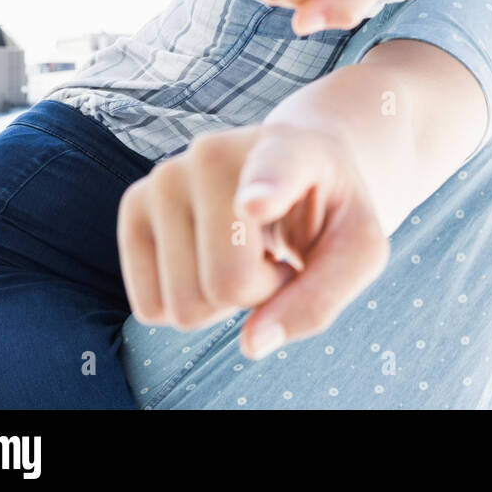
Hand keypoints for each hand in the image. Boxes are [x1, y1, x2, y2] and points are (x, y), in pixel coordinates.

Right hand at [117, 122, 389, 359]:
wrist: (295, 167)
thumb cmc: (329, 210)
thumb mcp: (358, 248)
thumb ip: (322, 297)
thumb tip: (253, 343)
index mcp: (290, 149)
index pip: (275, 169)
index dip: (265, 189)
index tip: (257, 205)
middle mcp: (216, 152)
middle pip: (228, 286)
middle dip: (260, 293)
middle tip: (277, 252)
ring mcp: (166, 176)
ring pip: (184, 305)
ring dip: (223, 298)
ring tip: (247, 248)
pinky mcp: (133, 206)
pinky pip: (151, 308)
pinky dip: (189, 301)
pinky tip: (212, 255)